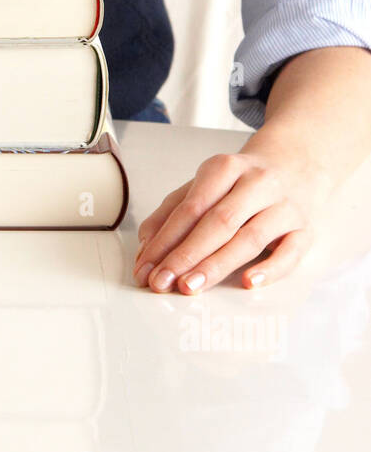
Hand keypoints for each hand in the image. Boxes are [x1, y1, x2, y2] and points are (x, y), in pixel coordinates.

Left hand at [132, 137, 333, 294]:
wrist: (297, 164)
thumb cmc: (241, 183)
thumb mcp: (204, 185)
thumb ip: (171, 212)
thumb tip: (146, 245)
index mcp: (226, 168)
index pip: (191, 207)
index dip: (165, 239)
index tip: (145, 267)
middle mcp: (258, 183)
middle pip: (219, 222)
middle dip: (186, 255)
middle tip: (162, 281)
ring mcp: (285, 206)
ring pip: (250, 238)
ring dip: (217, 265)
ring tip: (190, 286)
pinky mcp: (305, 229)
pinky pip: (291, 252)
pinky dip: (270, 269)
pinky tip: (247, 282)